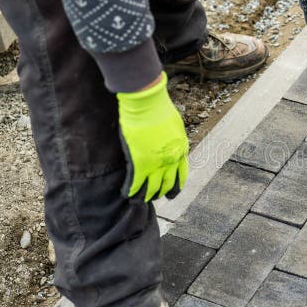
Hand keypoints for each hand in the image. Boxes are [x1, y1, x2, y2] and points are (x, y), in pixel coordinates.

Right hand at [117, 72, 188, 201]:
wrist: (148, 104)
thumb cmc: (161, 109)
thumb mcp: (176, 126)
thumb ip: (174, 138)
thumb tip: (172, 141)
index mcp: (181, 151)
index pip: (181, 175)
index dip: (176, 186)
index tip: (172, 192)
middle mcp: (171, 161)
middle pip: (167, 184)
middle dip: (161, 193)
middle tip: (155, 198)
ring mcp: (156, 164)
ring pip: (152, 188)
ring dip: (145, 196)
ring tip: (138, 201)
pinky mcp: (140, 163)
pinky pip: (135, 183)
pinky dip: (131, 191)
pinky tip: (126, 195)